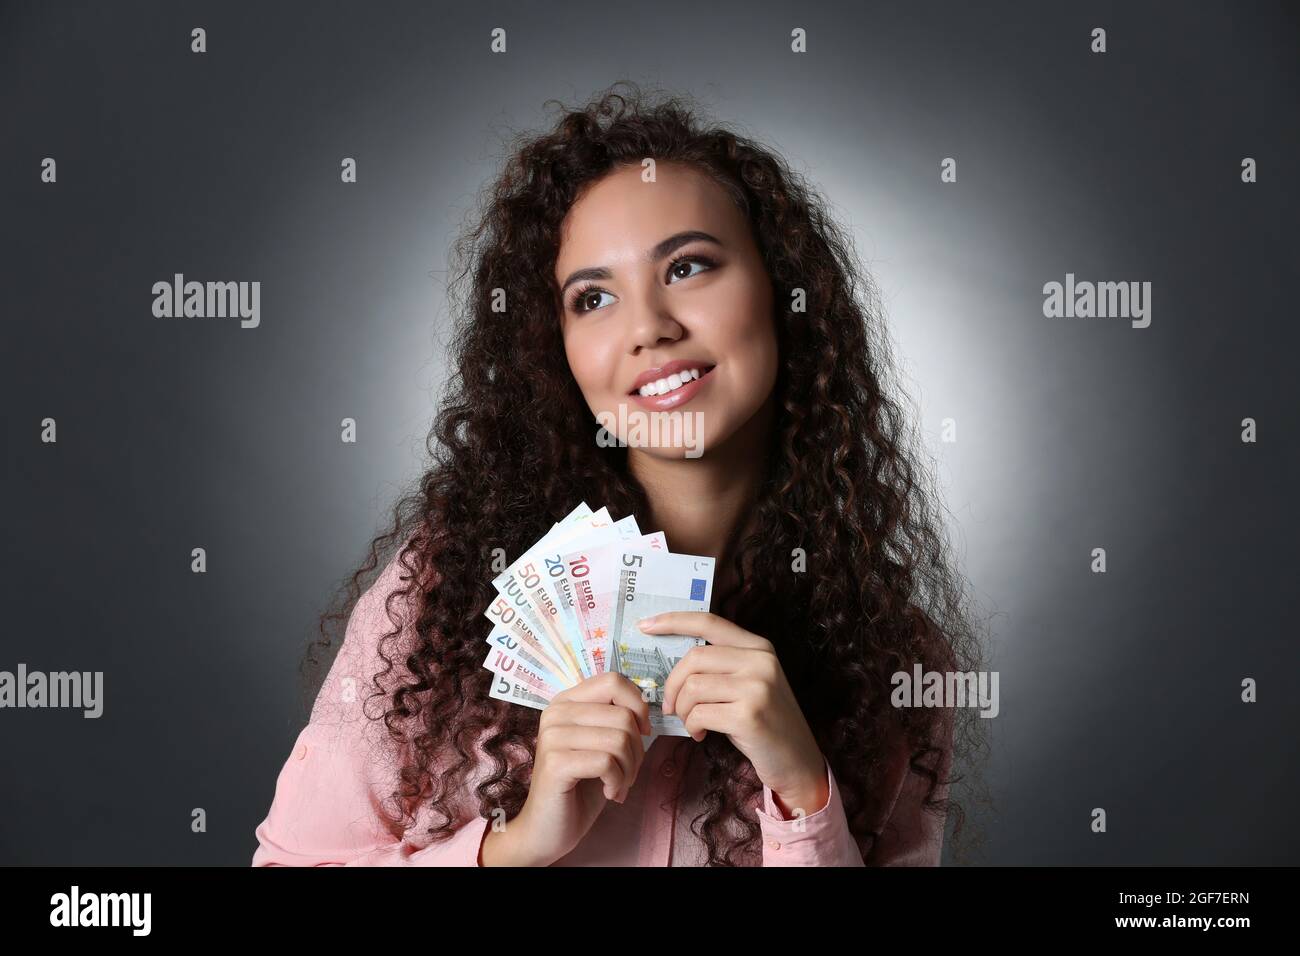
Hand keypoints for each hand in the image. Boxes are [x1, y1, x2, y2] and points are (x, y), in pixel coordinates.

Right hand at [482, 671, 650, 865]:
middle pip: (623, 715)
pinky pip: (607, 762)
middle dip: (637, 750)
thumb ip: (616, 720)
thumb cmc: (580, 787)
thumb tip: (645, 709)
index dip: (638, 706)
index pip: (613, 681)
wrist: (547, 830)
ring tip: (618, 784)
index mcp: (567, 701)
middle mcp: (556, 712)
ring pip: (619, 739)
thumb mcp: (601, 745)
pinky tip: (609, 792)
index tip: (642, 732)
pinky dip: (617, 781)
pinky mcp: (555, 762)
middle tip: (628, 773)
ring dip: (629, 769)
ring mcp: (552, 736)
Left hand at [647, 611, 829, 817]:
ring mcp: (757, 686)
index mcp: (758, 647)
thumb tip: (672, 663)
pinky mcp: (749, 715)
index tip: (645, 625)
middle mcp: (760, 660)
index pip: (709, 622)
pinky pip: (700, 713)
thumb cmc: (764, 723)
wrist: (797, 761)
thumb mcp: (750, 683)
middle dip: (673, 684)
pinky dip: (692, 726)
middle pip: (694, 657)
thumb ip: (721, 666)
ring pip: (693, 686)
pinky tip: (702, 735)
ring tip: (693, 723)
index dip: (673, 620)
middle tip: (672, 706)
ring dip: (683, 709)